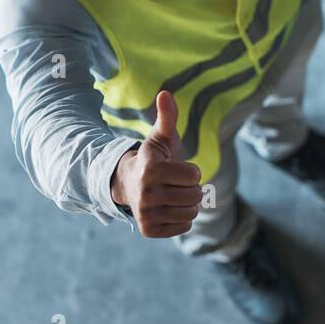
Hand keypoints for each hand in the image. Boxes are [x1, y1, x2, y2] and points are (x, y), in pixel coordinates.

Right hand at [110, 91, 202, 237]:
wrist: (129, 183)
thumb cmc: (153, 158)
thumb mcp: (161, 137)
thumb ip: (167, 116)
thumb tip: (165, 93)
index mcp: (151, 170)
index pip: (195, 175)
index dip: (191, 170)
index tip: (176, 168)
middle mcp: (146, 194)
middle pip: (195, 196)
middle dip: (191, 188)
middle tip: (176, 183)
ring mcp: (146, 214)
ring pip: (191, 213)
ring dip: (188, 204)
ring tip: (172, 195)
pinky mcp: (149, 230)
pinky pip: (184, 227)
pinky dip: (182, 219)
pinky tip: (168, 208)